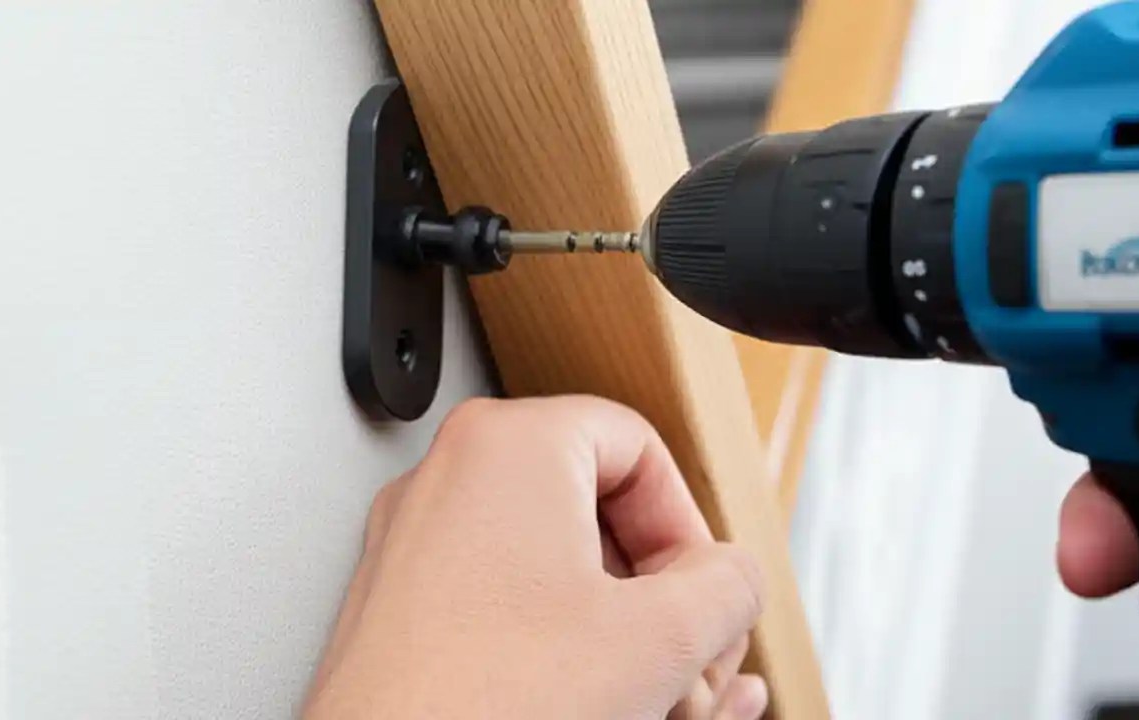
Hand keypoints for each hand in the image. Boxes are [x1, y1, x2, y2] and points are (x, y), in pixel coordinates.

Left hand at [303, 397, 767, 719]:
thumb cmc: (486, 708)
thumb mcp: (660, 639)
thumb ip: (728, 585)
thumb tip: (732, 579)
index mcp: (509, 446)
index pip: (640, 449)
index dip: (689, 529)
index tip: (702, 593)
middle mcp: (452, 480)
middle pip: (600, 511)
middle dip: (662, 595)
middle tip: (686, 657)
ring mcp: (419, 543)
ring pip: (556, 568)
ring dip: (622, 630)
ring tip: (651, 695)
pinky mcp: (406, 608)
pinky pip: (508, 606)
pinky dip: (562, 647)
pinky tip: (597, 701)